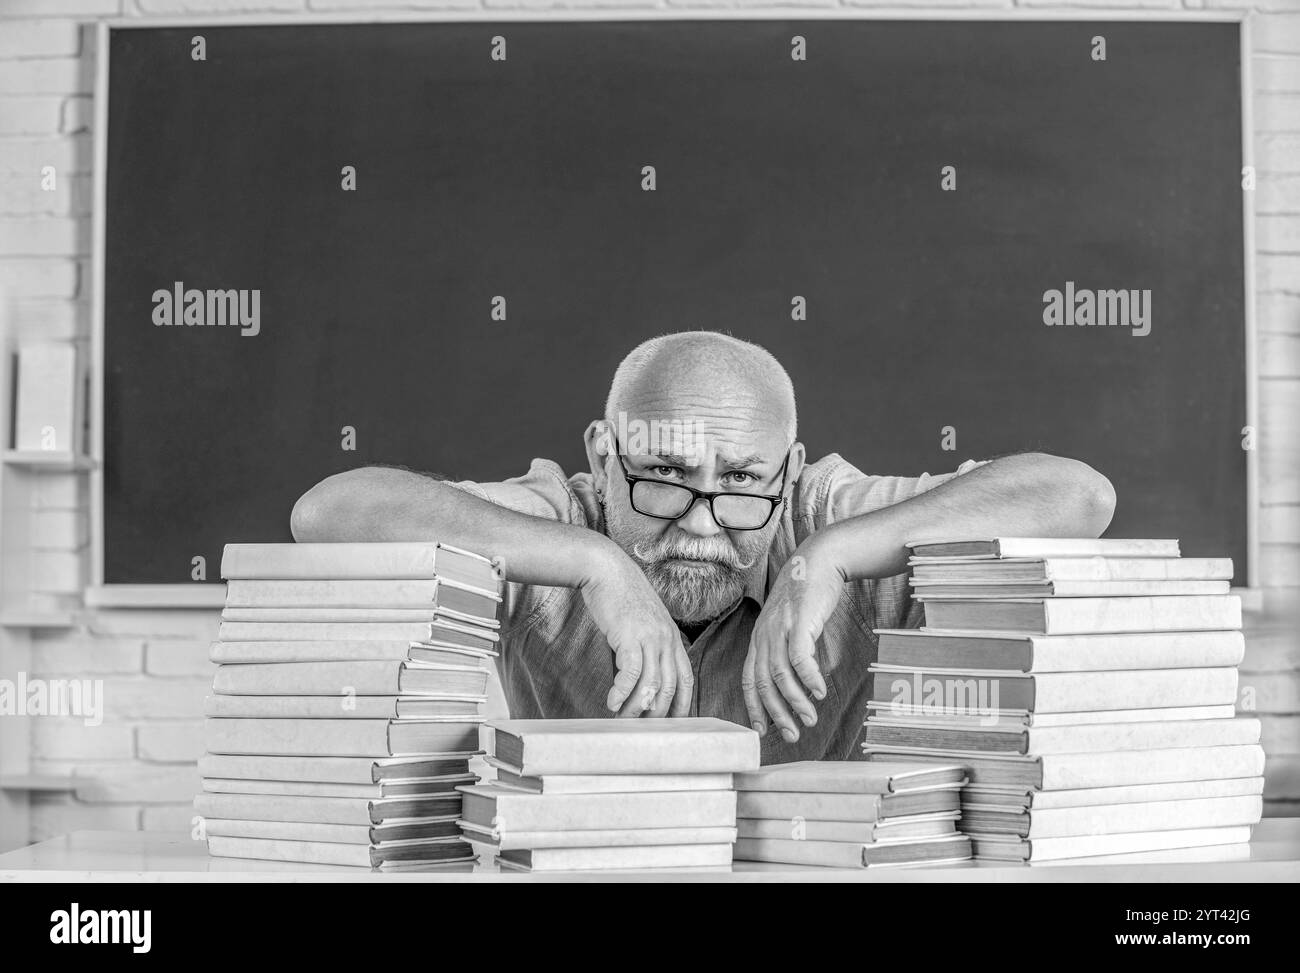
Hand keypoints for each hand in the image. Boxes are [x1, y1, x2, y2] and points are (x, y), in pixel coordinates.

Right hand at [581, 545, 694, 717]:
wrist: (607, 570)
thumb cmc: (621, 598)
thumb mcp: (642, 624)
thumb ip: (646, 649)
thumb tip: (636, 680)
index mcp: (673, 638)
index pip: (686, 679)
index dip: (682, 705)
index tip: (671, 725)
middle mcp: (666, 640)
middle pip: (670, 687)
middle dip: (657, 713)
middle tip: (641, 728)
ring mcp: (650, 637)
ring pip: (651, 684)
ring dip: (636, 707)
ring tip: (622, 719)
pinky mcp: (630, 635)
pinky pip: (630, 672)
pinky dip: (622, 692)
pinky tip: (612, 702)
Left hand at [743, 543, 841, 742]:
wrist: (816, 562)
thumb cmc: (805, 597)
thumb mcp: (788, 626)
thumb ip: (787, 651)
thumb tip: (798, 684)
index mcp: (758, 639)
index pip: (749, 680)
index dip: (754, 707)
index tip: (763, 731)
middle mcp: (764, 636)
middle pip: (763, 683)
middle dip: (777, 714)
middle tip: (792, 735)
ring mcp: (779, 628)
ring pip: (780, 675)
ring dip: (795, 702)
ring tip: (810, 719)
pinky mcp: (799, 621)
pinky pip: (800, 657)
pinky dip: (808, 678)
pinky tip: (820, 692)